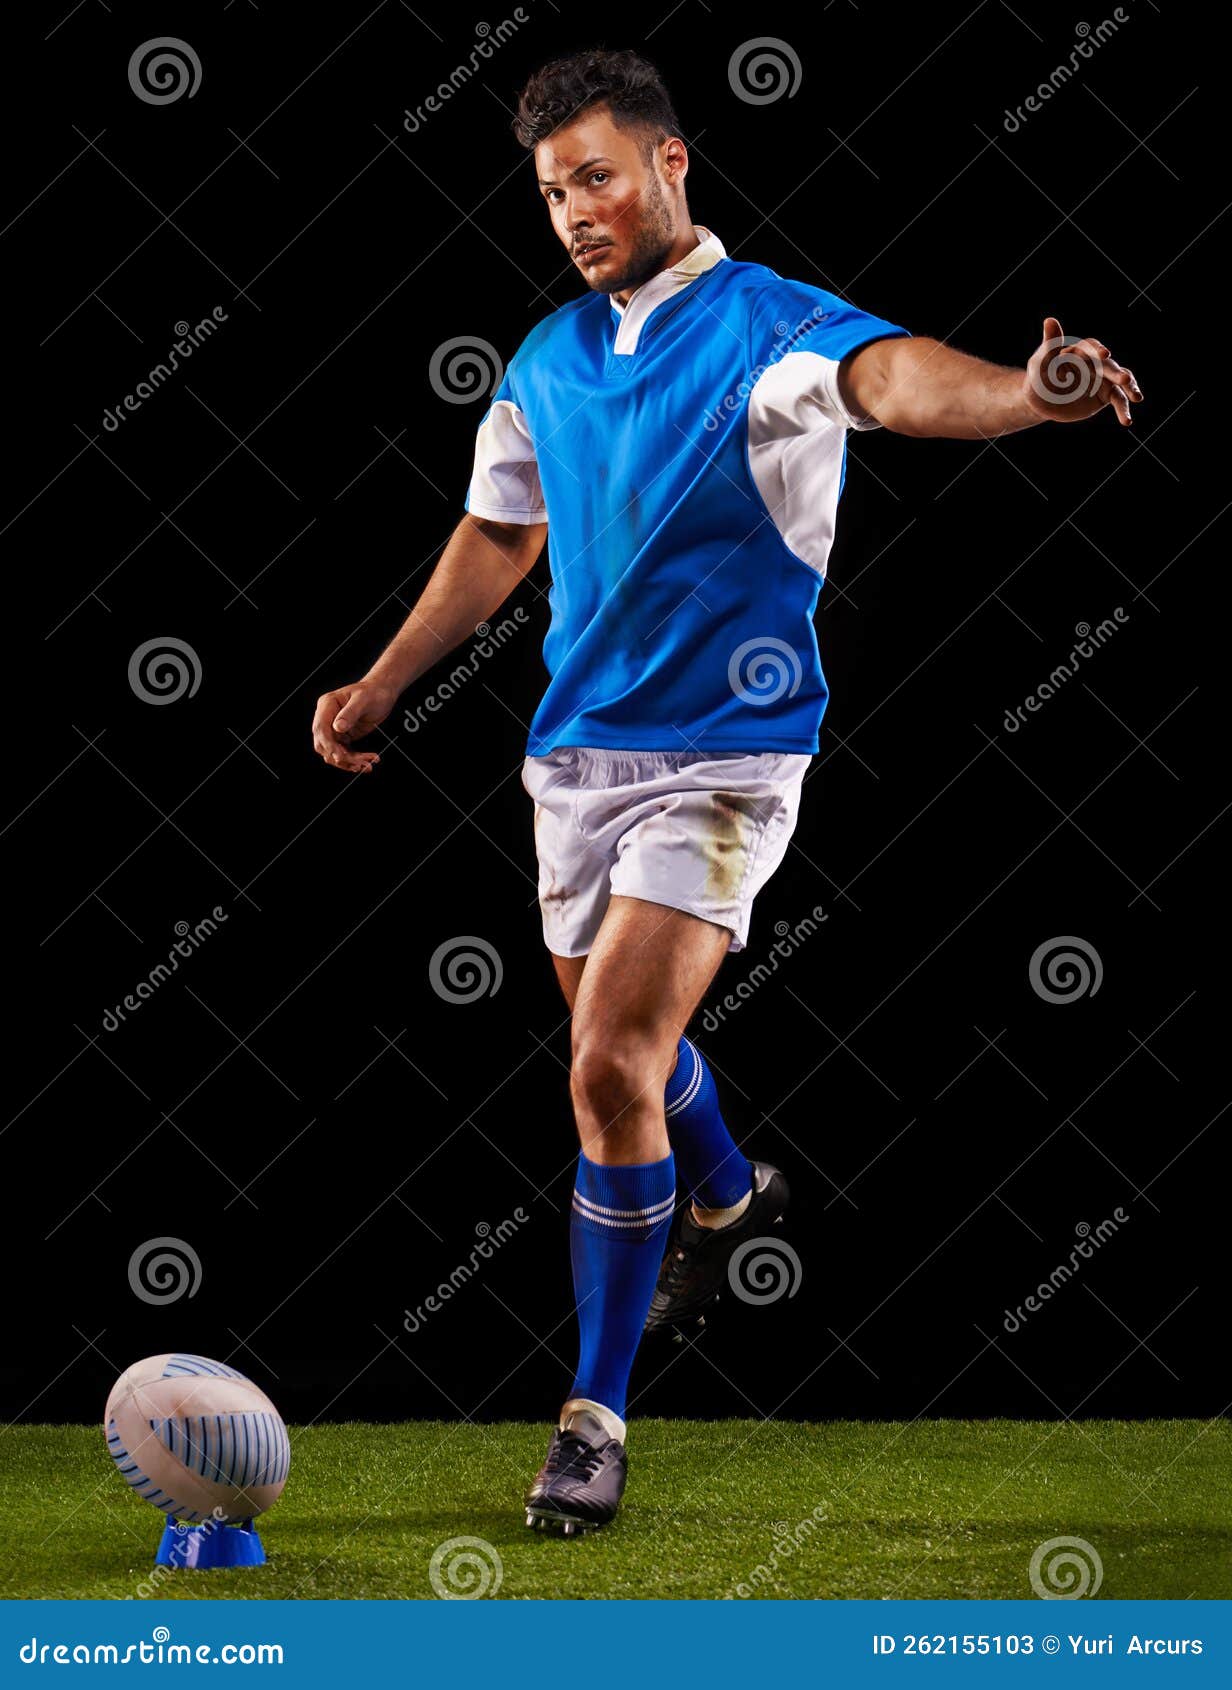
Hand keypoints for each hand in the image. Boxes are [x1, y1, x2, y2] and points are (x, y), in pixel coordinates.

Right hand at [311, 680, 396, 773]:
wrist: (383, 693)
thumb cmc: (374, 692)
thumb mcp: (363, 700)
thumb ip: (350, 713)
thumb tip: (338, 728)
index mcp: (327, 705)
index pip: (320, 728)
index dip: (328, 744)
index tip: (340, 756)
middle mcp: (327, 718)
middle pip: (324, 744)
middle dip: (340, 757)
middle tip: (358, 764)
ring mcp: (335, 728)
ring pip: (334, 752)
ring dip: (348, 762)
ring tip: (366, 765)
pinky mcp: (344, 737)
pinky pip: (344, 753)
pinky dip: (354, 760)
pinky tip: (366, 763)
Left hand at [1024, 317, 1142, 425]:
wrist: (1041, 401)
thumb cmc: (1038, 377)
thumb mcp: (1040, 363)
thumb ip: (1049, 345)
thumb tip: (1050, 320)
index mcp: (1079, 351)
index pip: (1091, 347)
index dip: (1098, 350)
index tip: (1105, 355)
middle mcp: (1095, 362)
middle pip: (1108, 366)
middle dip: (1117, 372)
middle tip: (1124, 379)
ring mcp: (1103, 378)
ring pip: (1120, 382)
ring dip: (1130, 388)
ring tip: (1137, 398)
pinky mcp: (1106, 394)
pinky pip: (1118, 399)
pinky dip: (1123, 409)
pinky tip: (1127, 421)